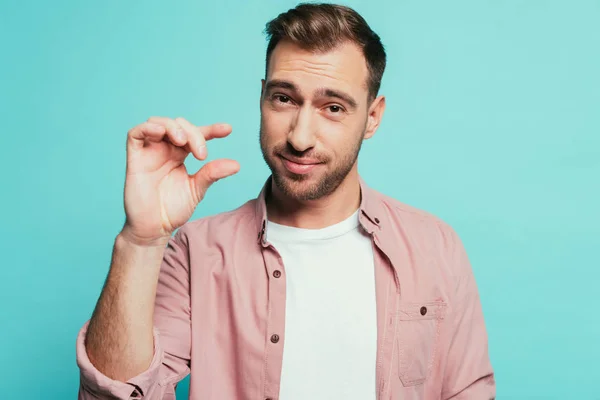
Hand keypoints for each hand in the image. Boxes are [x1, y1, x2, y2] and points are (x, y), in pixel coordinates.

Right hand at [120, 117, 239, 245]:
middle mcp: (165, 150)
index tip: (227, 130)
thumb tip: (236, 164)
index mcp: (180, 155)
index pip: (196, 135)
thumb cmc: (172, 209)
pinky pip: (135, 134)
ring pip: (158, 123)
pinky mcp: (134, 158)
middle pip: (179, 125)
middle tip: (202, 154)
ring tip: (183, 142)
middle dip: (193, 133)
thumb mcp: (196, 189)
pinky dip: (148, 128)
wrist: (154, 228)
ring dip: (173, 126)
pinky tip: (161, 133)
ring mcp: (149, 152)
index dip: (211, 129)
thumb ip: (212, 174)